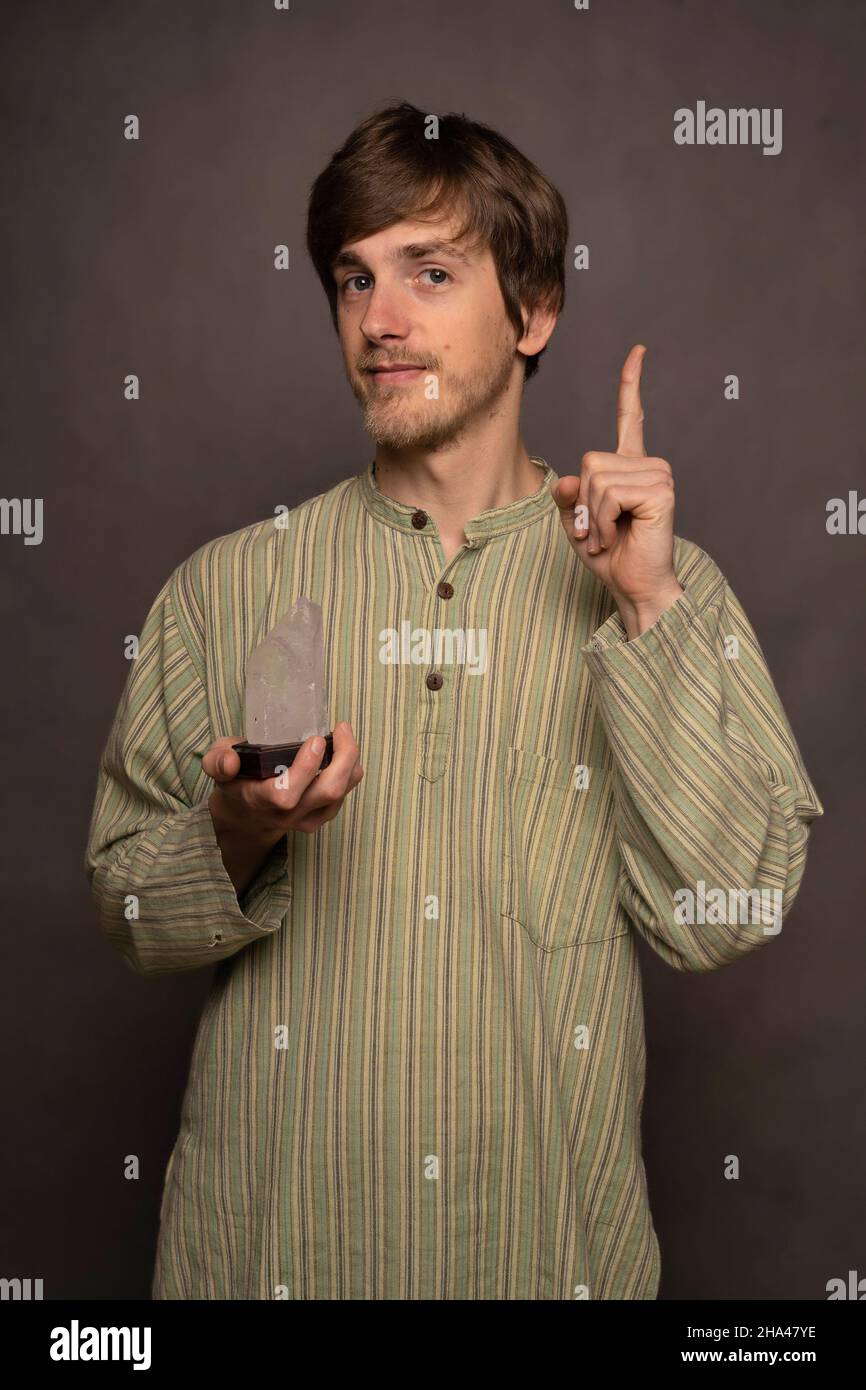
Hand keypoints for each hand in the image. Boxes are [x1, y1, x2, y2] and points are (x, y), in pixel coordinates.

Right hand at [206, 720, 363, 838]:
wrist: (245, 814)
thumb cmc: (235, 781)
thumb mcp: (215, 765)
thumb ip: (217, 761)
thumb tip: (231, 761)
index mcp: (260, 800)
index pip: (286, 793)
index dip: (305, 768)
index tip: (315, 740)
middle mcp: (287, 814)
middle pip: (327, 792)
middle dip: (343, 758)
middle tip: (341, 728)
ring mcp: (306, 819)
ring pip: (340, 794)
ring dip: (350, 761)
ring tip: (343, 733)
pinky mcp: (320, 816)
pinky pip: (344, 794)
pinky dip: (350, 771)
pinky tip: (344, 751)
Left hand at [551, 345, 682, 626]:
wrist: (633, 587)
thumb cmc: (609, 556)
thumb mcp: (575, 522)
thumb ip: (567, 496)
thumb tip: (568, 479)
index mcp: (631, 467)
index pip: (632, 417)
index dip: (631, 385)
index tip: (638, 352)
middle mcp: (649, 465)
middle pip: (590, 461)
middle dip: (583, 501)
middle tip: (598, 530)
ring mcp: (658, 476)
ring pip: (596, 479)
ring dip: (592, 516)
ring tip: (607, 536)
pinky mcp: (661, 491)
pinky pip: (609, 494)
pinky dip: (601, 521)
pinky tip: (615, 536)